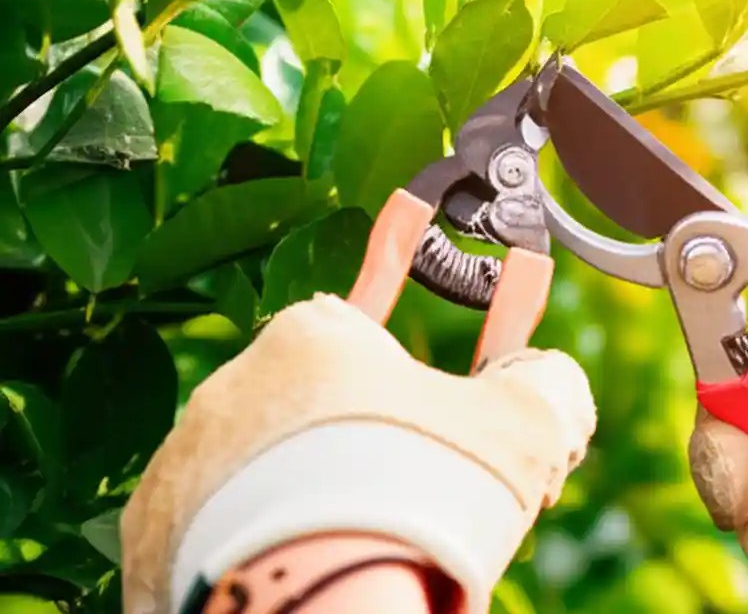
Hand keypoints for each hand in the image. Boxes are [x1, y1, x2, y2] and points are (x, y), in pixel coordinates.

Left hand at [120, 294, 595, 613]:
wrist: (323, 600)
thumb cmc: (422, 496)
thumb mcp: (522, 426)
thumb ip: (548, 385)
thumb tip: (552, 381)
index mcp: (314, 336)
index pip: (372, 289)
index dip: (404, 257)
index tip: (413, 207)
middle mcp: (237, 387)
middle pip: (336, 397)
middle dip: (393, 422)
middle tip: (448, 477)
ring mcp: (191, 464)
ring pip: (281, 459)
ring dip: (335, 479)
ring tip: (389, 535)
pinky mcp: (161, 537)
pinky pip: (231, 520)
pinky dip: (275, 531)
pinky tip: (322, 560)